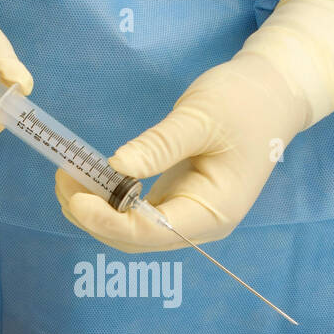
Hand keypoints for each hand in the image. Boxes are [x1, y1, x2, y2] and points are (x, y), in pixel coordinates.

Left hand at [55, 50, 309, 251]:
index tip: (75, 197)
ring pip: (132, 230)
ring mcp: (188, 214)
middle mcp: (200, 223)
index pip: (151, 233)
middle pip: (136, 239)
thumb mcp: (200, 118)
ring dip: (96, 210)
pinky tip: (86, 178)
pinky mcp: (178, 199)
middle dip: (94, 217)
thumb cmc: (244, 102)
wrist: (272, 93)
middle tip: (61, 180)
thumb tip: (116, 168)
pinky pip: (137, 212)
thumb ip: (159, 146)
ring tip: (66, 176)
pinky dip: (109, 199)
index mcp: (214, 212)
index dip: (108, 221)